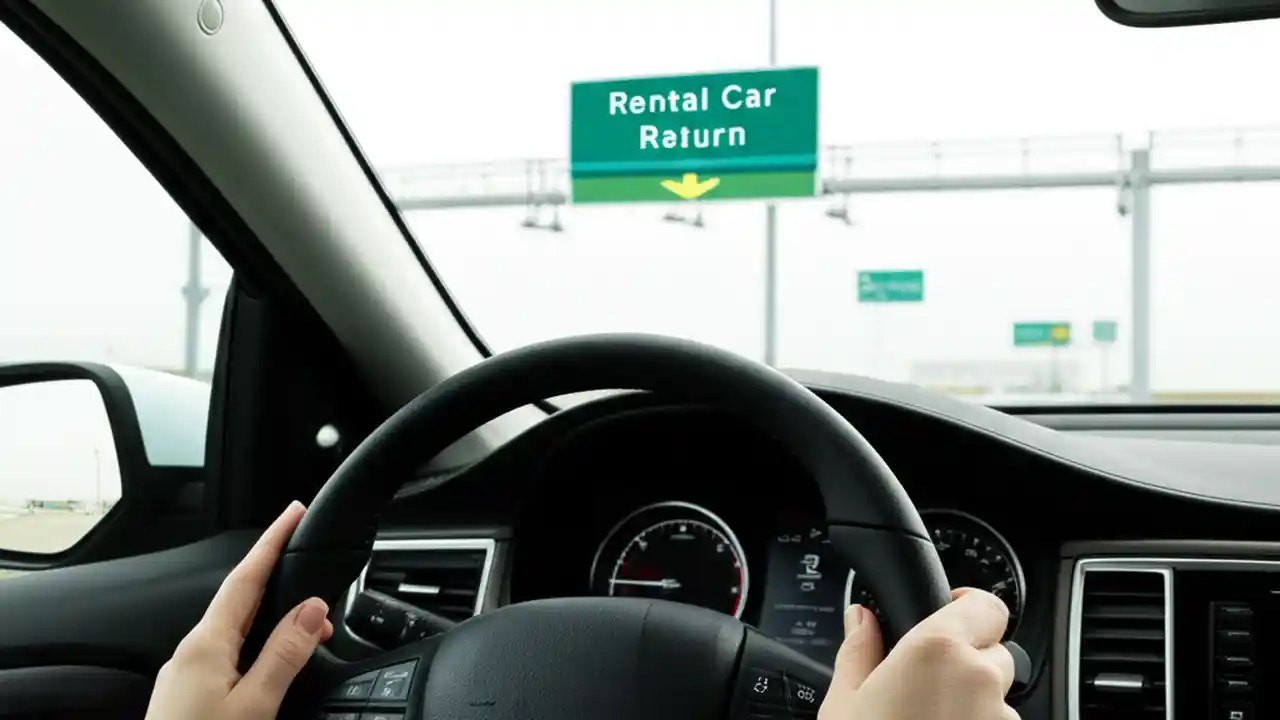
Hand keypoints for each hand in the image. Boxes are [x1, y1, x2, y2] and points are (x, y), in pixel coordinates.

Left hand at [146, 501, 333, 719]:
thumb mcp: (255, 705)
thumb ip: (285, 654)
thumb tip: (313, 608)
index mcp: (205, 645)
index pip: (245, 577)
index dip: (272, 541)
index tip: (293, 512)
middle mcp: (189, 654)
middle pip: (240, 603)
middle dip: (280, 585)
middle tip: (319, 581)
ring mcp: (184, 677)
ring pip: (235, 634)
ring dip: (272, 624)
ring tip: (311, 631)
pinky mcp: (185, 700)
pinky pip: (227, 658)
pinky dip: (257, 651)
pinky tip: (273, 668)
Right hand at [818, 588, 1017, 719]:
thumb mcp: (844, 702)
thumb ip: (858, 652)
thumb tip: (860, 620)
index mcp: (938, 652)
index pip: (986, 605)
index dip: (967, 605)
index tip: (945, 611)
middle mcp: (980, 682)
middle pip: (991, 651)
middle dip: (963, 659)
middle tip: (923, 680)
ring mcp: (999, 719)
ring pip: (995, 693)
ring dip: (970, 697)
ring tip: (927, 715)